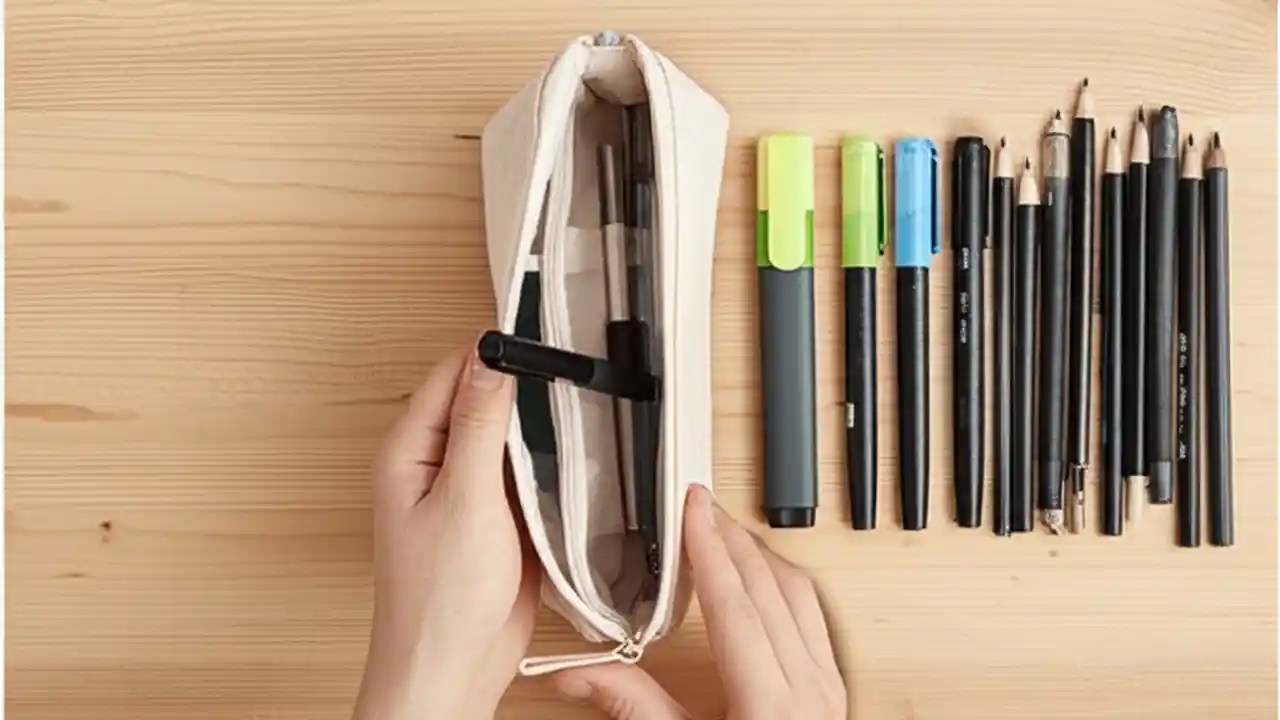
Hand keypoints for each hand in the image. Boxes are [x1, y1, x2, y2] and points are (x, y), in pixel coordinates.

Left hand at [353, 345, 539, 719]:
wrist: (453, 670)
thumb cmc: (437, 602)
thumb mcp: (465, 499)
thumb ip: (478, 426)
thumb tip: (489, 361)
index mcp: (409, 450)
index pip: (452, 372)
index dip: (494, 351)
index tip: (538, 341)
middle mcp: (432, 465)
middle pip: (480, 398)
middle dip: (522, 387)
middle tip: (564, 375)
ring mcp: (465, 491)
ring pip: (507, 436)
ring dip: (537, 429)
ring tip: (573, 416)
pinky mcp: (495, 517)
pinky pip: (524, 474)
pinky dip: (547, 466)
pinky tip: (570, 463)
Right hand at [551, 485, 846, 718]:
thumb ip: (632, 709)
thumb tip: (575, 675)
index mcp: (770, 704)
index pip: (737, 604)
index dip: (709, 549)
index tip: (692, 508)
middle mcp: (810, 690)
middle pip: (772, 589)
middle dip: (733, 539)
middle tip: (699, 507)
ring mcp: (829, 690)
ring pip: (801, 597)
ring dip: (761, 557)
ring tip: (725, 534)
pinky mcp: (833, 694)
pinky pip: (814, 619)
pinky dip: (784, 586)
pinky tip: (763, 581)